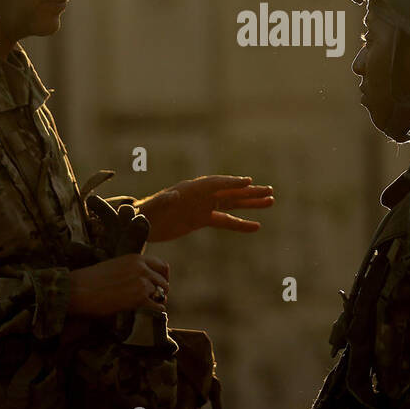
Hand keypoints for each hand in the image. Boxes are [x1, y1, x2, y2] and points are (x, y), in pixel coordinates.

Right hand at [67, 254, 169, 315]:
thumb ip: (131, 268)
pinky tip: (151, 312)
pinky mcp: (139, 298)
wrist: (79, 290)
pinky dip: (156, 310)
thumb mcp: (115, 265)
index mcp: (136, 258)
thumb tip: (140, 278)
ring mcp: (142, 283)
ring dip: (158, 300)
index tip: (160, 283)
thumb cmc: (91, 279)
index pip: (161, 265)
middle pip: (163, 280)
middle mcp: (142, 268)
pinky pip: (157, 305)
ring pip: (161, 293)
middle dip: (161, 290)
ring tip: (151, 305)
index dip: (164, 276)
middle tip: (156, 297)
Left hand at [135, 174, 274, 242]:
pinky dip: (240, 223)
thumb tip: (174, 196)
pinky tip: (256, 226)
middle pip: (229, 191)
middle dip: (249, 191)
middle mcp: (199, 195)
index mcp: (189, 190)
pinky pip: (225, 220)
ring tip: (271, 201)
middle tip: (270, 191)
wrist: (138, 225)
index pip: (214, 184)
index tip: (248, 182)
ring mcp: (202, 207)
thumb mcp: (152, 208)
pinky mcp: (201, 219)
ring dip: (251, 203)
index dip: (230, 183)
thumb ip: (163, 200)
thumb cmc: (143, 214)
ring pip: (232, 203)